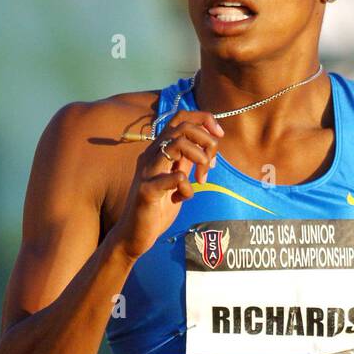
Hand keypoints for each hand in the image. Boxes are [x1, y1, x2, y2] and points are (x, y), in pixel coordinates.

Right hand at [110, 110, 223, 258]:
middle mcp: (151, 156)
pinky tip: (182, 198)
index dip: (204, 119)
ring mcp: (147, 172)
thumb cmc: (156, 209)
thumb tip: (208, 151)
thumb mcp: (177, 182)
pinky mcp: (147, 191)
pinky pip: (175, 177)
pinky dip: (187, 187)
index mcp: (158, 151)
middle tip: (211, 164)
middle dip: (205, 140)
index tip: (219, 135)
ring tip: (201, 177)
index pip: (180, 118)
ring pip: (177, 144)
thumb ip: (188, 164)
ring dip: (198, 157)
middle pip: (182, 126)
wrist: (133, 236)